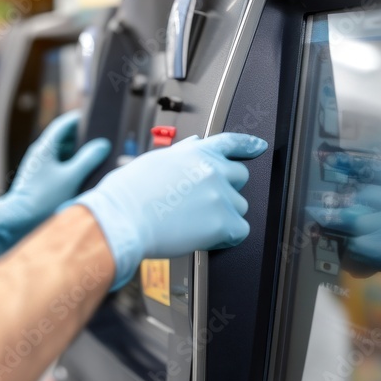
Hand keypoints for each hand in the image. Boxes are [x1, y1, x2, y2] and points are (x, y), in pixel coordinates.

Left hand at [0, 111, 110, 259]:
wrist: (17, 220)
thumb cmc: (42, 198)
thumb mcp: (71, 177)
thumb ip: (88, 159)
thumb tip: (102, 145)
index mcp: (45, 147)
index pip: (63, 124)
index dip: (78, 119)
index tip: (93, 118)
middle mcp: (40, 154)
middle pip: (63, 139)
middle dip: (81, 139)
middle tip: (99, 140)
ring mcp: (39, 167)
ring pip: (61, 154)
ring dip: (76, 155)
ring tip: (94, 158)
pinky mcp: (40, 180)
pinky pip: (58, 168)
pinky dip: (70, 167)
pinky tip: (82, 176)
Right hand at [68, 133, 267, 289]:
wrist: (122, 219)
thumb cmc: (128, 194)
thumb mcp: (153, 161)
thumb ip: (180, 154)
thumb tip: (193, 146)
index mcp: (195, 153)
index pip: (230, 142)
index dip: (247, 145)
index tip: (258, 147)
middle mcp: (212, 170)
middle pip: (239, 177)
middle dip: (227, 188)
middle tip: (205, 203)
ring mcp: (220, 196)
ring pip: (239, 207)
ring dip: (224, 215)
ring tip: (196, 223)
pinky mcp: (222, 222)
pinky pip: (240, 231)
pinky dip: (226, 237)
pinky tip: (207, 237)